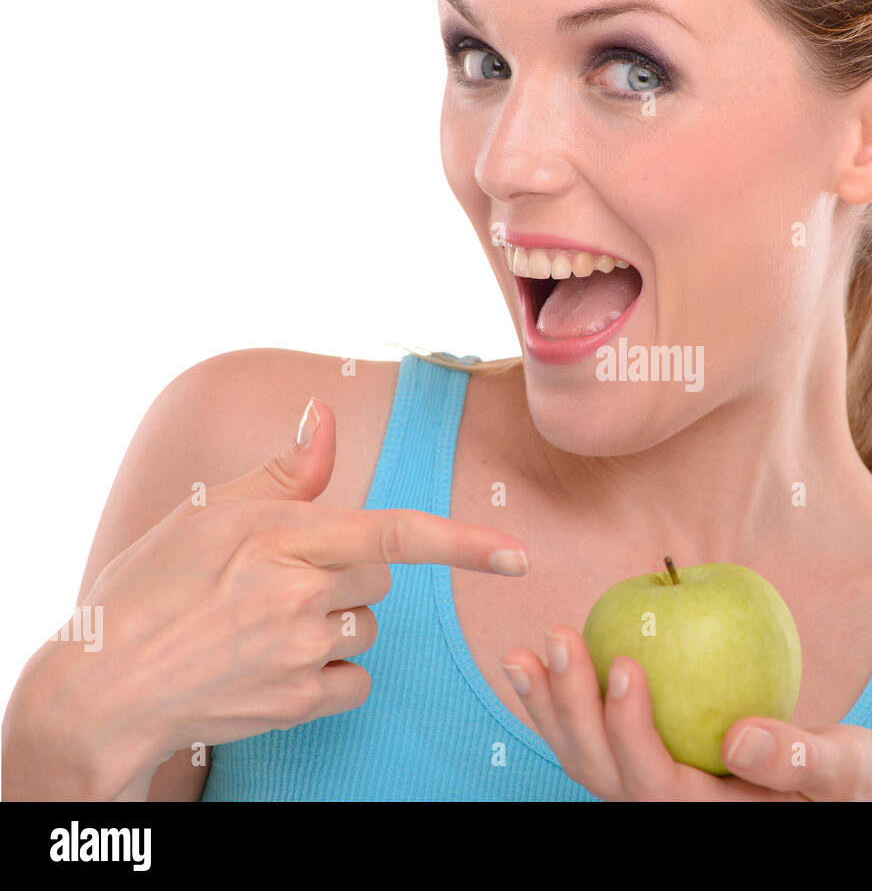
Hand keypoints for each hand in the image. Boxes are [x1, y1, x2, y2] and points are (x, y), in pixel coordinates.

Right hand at [3, 396, 530, 799]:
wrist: (106, 687)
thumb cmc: (152, 589)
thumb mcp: (209, 514)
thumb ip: (285, 470)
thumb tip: (325, 416)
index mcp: (282, 538)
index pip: (393, 533)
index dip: (462, 543)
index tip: (517, 556)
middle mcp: (299, 597)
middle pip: (382, 576)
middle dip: (350, 571)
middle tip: (284, 579)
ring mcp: (302, 654)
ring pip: (367, 626)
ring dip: (336, 622)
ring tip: (266, 626)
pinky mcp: (300, 703)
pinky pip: (356, 678)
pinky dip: (330, 672)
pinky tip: (278, 665)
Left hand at [500, 624, 871, 800]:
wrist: (834, 790)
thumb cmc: (848, 781)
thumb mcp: (848, 772)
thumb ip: (802, 761)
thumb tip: (737, 739)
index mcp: (710, 817)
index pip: (655, 782)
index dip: (630, 727)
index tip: (625, 661)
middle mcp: (670, 813)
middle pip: (603, 772)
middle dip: (572, 708)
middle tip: (556, 637)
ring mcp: (650, 793)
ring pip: (586, 762)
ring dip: (549, 709)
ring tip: (522, 654)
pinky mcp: (642, 769)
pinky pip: (592, 744)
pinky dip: (560, 707)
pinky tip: (537, 663)